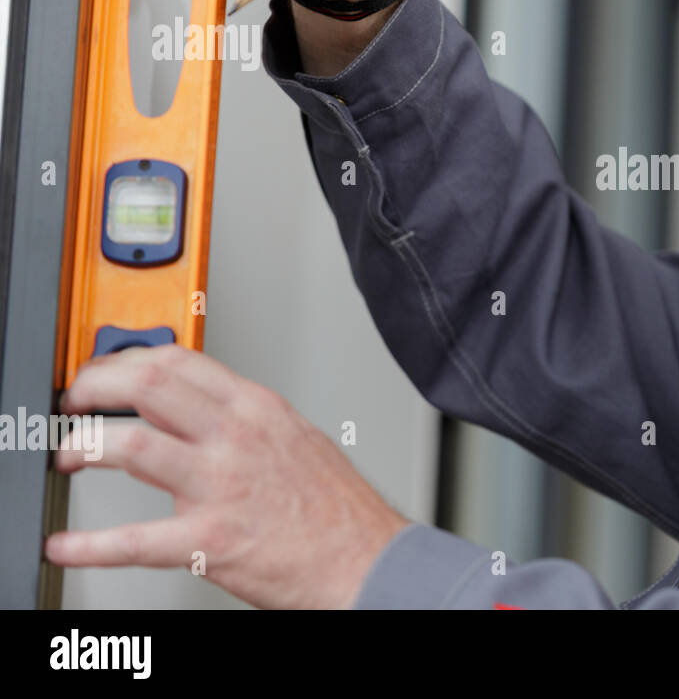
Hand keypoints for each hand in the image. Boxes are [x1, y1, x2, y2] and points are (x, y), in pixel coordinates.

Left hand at [45, 345, 410, 608]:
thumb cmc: (339, 510)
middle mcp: (237, 437)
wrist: (367, 561)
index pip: (180, 360)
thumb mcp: (296, 439)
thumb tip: (201, 411)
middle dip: (94, 388)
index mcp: (258, 409)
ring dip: (82, 449)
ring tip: (67, 458)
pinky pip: (134, 541)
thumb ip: (246, 421)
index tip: (106, 374)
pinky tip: (67, 547)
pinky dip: (89, 547)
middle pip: (148, 386)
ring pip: (130, 446)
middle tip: (75, 402)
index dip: (127, 361)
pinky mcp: (210, 540)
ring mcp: (222, 485)